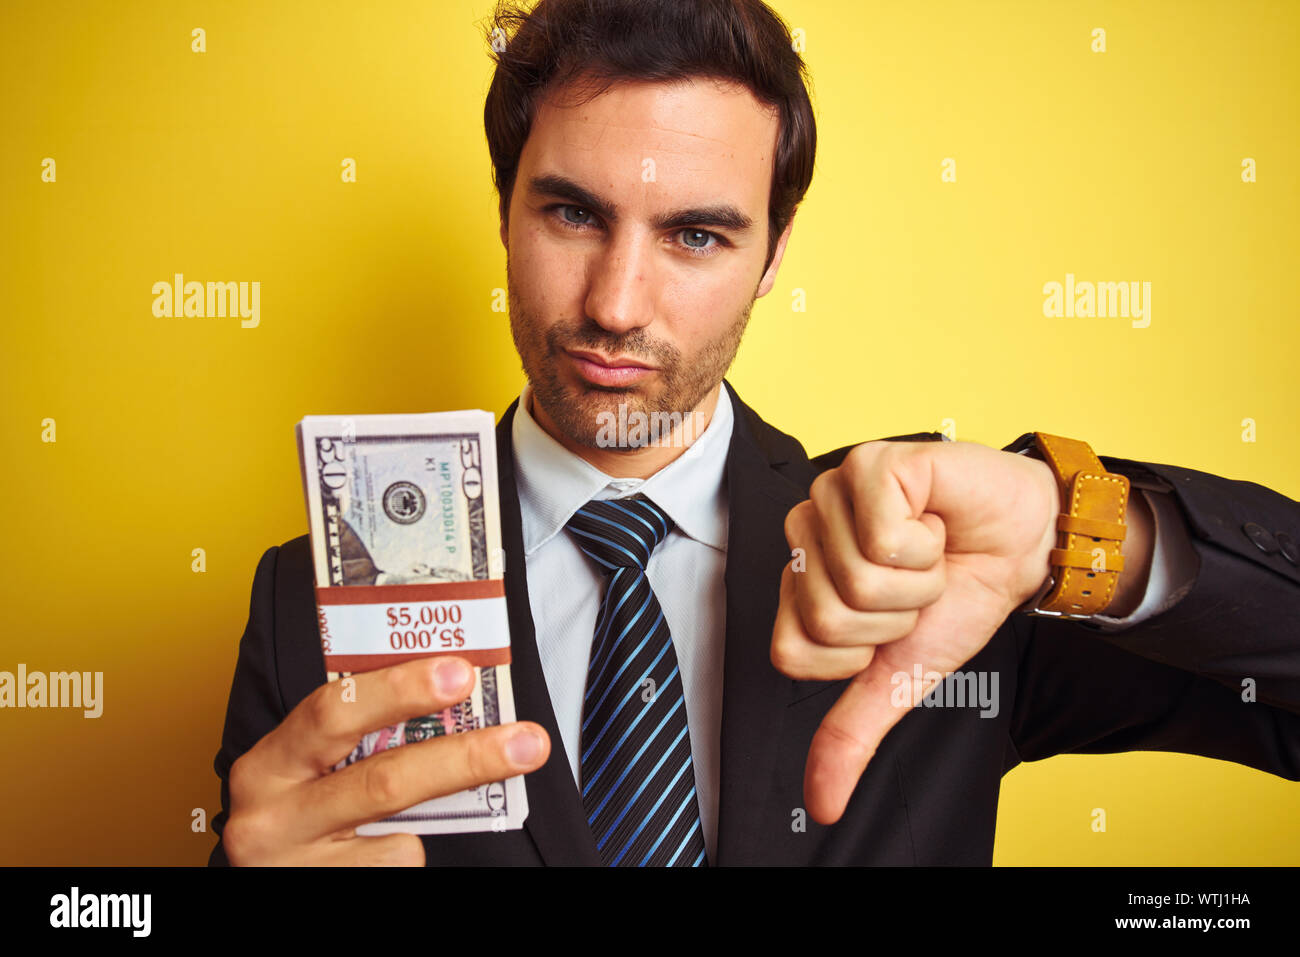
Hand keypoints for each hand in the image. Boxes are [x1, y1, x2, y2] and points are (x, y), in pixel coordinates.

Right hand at [222, 656, 550, 864]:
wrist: (258, 884)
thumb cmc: (294, 813)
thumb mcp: (306, 768)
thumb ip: (355, 737)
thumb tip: (450, 696)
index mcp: (271, 763)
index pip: (333, 710)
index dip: (400, 688)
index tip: (461, 672)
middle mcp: (275, 816)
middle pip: (383, 781)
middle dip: (464, 758)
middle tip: (523, 741)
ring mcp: (297, 865)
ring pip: (398, 840)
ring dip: (436, 821)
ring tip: (428, 813)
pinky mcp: (325, 893)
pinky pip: (393, 868)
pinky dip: (403, 855)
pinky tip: (381, 851)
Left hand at [771, 440, 1061, 825]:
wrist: (1024, 545)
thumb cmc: (959, 595)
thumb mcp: (902, 675)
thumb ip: (853, 731)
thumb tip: (821, 802)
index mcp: (801, 584)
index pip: (791, 652)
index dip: (855, 655)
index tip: (890, 626)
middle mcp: (804, 534)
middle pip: (826, 618)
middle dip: (895, 618)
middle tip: (919, 586)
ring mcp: (831, 493)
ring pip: (857, 580)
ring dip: (918, 583)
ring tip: (930, 554)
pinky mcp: (870, 464)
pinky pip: (885, 538)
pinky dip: (929, 547)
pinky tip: (935, 522)